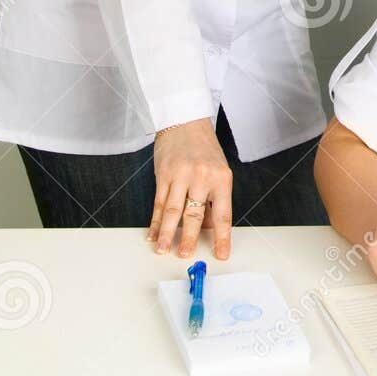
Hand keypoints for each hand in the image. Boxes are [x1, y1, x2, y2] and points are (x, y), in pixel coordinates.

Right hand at [149, 119, 231, 260]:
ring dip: (167, 233)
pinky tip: (153, 234)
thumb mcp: (219, 171)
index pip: (223, 215)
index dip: (222, 237)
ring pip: (172, 211)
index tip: (221, 254)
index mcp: (221, 179)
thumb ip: (214, 200)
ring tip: (163, 250)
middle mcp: (202, 178)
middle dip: (189, 238)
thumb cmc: (204, 148)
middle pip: (194, 214)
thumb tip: (209, 229)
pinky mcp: (163, 174)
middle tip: (185, 255)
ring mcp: (181, 176)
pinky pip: (158, 202)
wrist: (185, 121)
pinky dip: (155, 221)